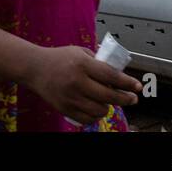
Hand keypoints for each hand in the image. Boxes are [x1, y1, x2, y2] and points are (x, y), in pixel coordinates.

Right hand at [23, 45, 141, 125]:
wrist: (34, 68)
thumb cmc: (59, 58)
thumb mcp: (79, 52)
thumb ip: (98, 61)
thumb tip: (119, 72)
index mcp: (82, 64)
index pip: (111, 76)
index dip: (128, 83)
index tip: (137, 87)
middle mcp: (77, 81)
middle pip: (109, 96)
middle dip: (125, 99)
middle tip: (132, 99)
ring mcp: (70, 97)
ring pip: (99, 110)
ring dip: (108, 107)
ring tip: (108, 102)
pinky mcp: (64, 108)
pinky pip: (87, 119)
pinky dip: (94, 116)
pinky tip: (95, 109)